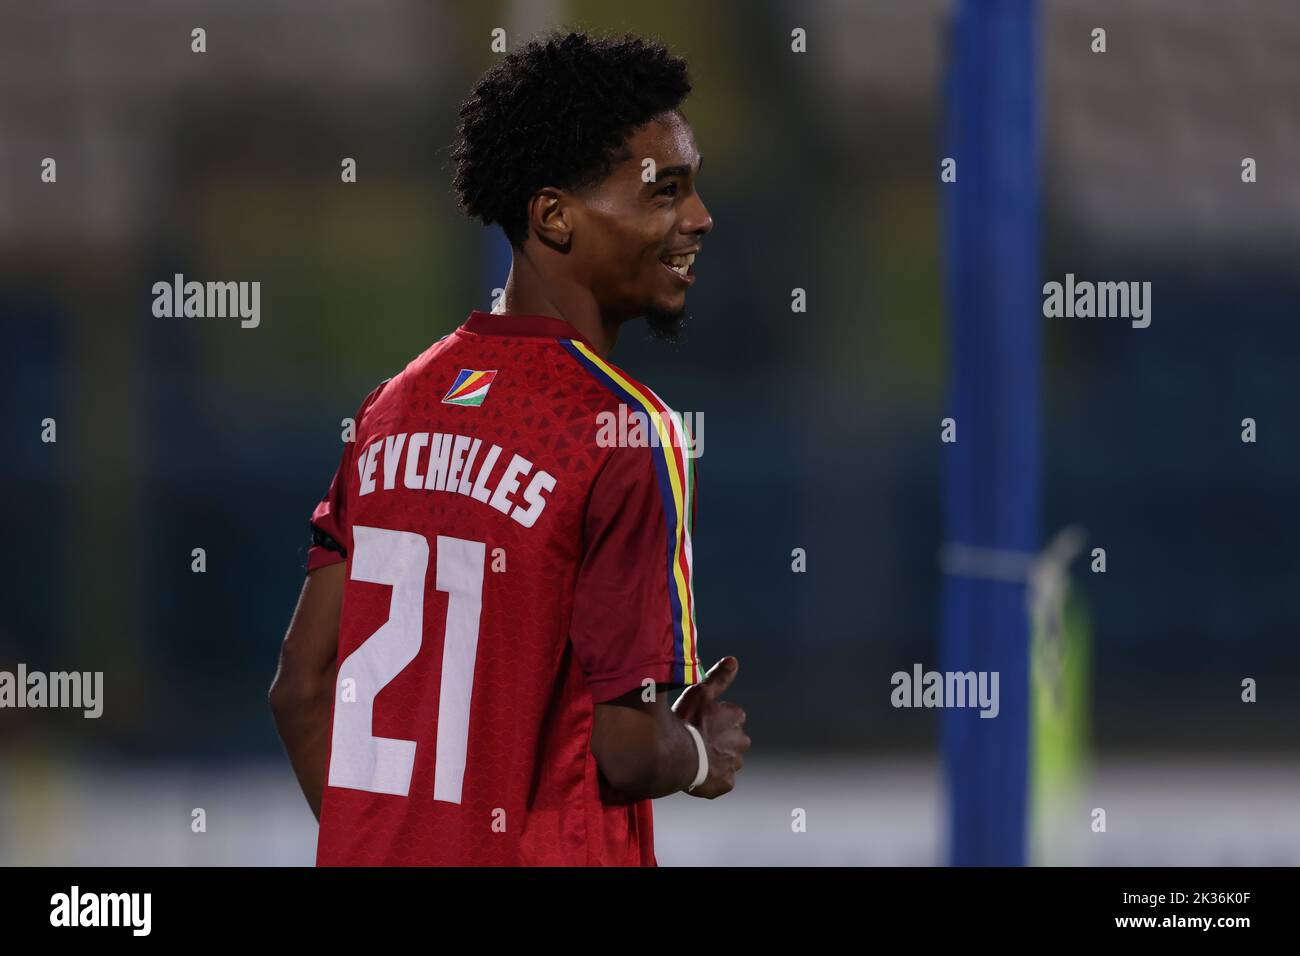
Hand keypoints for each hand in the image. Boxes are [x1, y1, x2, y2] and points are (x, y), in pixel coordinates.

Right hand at [672, 657, 749, 798]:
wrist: (677, 755)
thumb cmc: (688, 721)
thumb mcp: (701, 692)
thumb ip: (719, 677)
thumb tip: (733, 660)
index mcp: (736, 718)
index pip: (731, 717)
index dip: (714, 720)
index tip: (698, 722)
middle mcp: (742, 741)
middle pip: (732, 740)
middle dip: (718, 741)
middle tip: (696, 740)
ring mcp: (734, 764)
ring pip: (726, 760)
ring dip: (714, 759)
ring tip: (694, 758)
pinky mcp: (726, 783)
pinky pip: (720, 780)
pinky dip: (711, 778)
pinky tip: (696, 773)